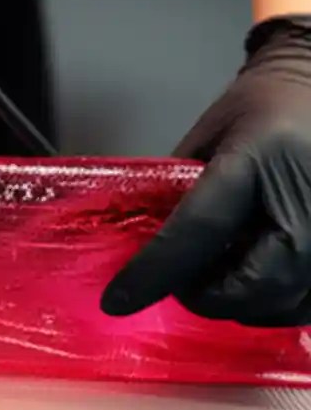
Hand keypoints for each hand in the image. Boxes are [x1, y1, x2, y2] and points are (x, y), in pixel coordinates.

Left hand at [101, 17, 310, 326]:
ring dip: (241, 304)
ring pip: (285, 304)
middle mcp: (310, 201)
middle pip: (253, 285)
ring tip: (220, 274)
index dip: (155, 272)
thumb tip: (145, 247)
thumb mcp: (209, 137)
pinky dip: (277, 302)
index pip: (199, 230)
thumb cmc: (262, 105)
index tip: (118, 300)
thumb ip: (178, 190)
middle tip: (182, 280)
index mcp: (260, 158)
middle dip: (205, 295)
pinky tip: (258, 276)